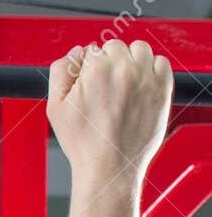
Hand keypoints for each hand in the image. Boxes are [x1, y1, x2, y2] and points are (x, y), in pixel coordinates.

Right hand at [47, 40, 171, 187]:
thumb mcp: (55, 108)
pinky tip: (141, 87)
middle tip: (106, 90)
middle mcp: (123, 69)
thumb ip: (61, 71)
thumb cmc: (83, 144)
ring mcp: (145, 78)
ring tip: (124, 86)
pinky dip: (153, 70)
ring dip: (131, 61)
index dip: (88, 69)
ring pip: (140, 50)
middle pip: (116, 48)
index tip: (90, 88)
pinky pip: (162, 62)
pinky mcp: (162, 90)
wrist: (109, 169)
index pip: (93, 50)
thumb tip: (77, 52)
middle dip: (109, 63)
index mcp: (96, 69)